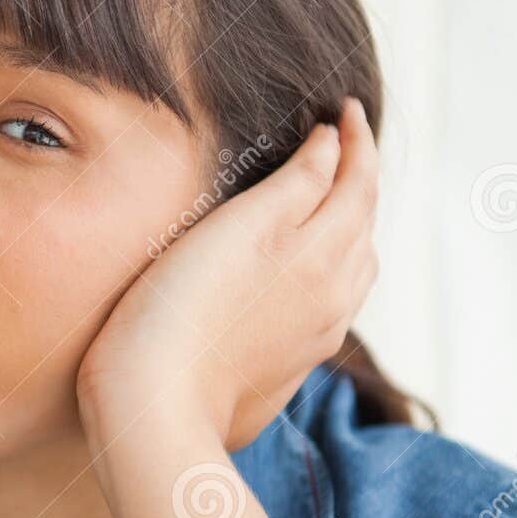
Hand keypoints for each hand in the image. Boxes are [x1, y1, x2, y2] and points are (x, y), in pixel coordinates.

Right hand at [76, 98, 378, 451]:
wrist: (153, 409)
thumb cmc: (181, 312)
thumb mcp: (240, 228)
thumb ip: (296, 181)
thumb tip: (333, 142)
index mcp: (326, 254)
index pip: (360, 182)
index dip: (357, 140)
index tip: (346, 108)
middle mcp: (334, 298)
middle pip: (363, 226)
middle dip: (357, 180)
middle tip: (340, 145)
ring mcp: (313, 338)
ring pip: (352, 270)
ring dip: (347, 227)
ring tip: (328, 202)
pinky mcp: (286, 368)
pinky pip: (328, 305)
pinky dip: (328, 269)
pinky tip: (298, 272)